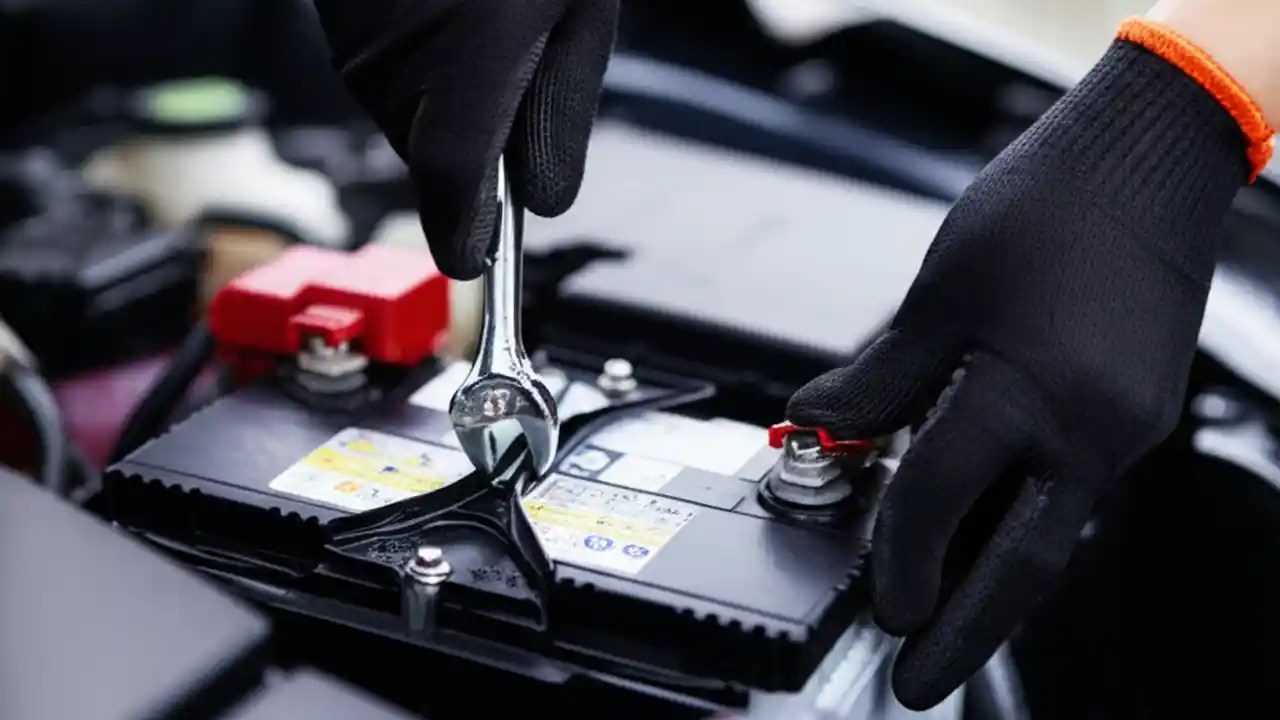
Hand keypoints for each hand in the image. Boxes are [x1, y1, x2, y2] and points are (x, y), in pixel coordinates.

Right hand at [313, 0, 618, 278]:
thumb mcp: (579, 8)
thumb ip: (562, 107)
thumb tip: (545, 198)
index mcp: (471, 52)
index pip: (451, 177)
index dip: (463, 232)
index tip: (476, 264)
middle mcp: (399, 58)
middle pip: (432, 159)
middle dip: (474, 161)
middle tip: (516, 102)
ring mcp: (359, 46)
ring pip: (407, 122)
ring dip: (447, 110)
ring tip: (486, 40)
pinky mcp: (339, 34)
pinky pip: (385, 84)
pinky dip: (420, 75)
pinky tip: (451, 24)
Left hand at [787, 38, 1251, 708]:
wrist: (1150, 159)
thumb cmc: (1049, 205)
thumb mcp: (939, 288)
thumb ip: (878, 375)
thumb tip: (817, 428)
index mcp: (1033, 392)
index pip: (937, 498)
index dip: (892, 550)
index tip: (868, 591)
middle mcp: (1091, 428)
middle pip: (1021, 564)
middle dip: (964, 633)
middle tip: (920, 682)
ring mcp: (1123, 428)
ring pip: (1050, 537)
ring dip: (993, 589)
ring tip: (943, 630)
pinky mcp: (1134, 416)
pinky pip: (1070, 495)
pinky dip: (1021, 528)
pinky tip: (982, 544)